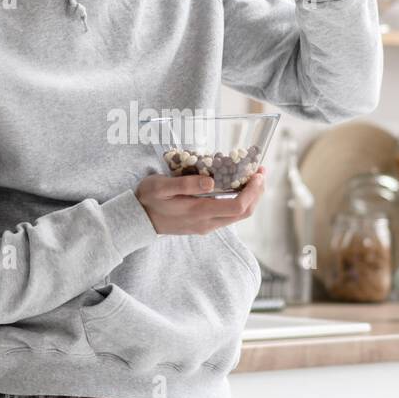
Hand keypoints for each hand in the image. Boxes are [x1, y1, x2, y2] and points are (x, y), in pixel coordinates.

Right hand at [134, 167, 266, 235]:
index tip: (257, 174)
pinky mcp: (204, 224)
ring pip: (239, 215)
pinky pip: (229, 214)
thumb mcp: (162, 186)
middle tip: (261, 172)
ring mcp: (206, 226)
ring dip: (251, 196)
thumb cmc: (148, 199)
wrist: (137, 220)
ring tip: (253, 177)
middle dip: (257, 192)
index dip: (253, 191)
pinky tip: (237, 186)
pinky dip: (240, 200)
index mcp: (199, 212)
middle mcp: (207, 223)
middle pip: (244, 212)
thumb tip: (211, 181)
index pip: (238, 206)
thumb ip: (187, 184)